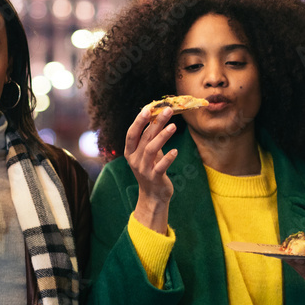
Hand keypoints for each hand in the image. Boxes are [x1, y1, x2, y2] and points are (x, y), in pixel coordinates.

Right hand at [125, 106, 177, 233]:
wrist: (153, 195)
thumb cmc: (151, 168)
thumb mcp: (147, 153)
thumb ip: (149, 137)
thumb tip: (156, 116)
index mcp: (130, 152)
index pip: (132, 133)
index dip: (139, 121)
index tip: (148, 109)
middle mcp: (134, 160)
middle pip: (145, 138)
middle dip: (156, 123)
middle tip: (168, 111)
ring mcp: (143, 169)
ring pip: (151, 150)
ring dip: (162, 137)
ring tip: (174, 126)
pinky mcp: (154, 178)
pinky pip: (160, 167)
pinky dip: (168, 158)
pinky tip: (175, 151)